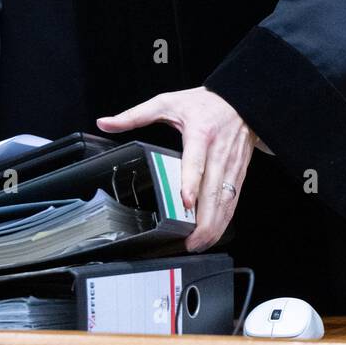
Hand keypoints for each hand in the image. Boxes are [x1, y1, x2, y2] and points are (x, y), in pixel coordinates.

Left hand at [96, 88, 261, 251]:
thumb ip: (135, 115)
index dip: (192, 182)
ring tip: (199, 244)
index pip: (196, 161)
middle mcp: (218, 152)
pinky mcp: (238, 174)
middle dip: (205, 220)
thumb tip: (105, 123)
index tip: (185, 202)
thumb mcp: (167, 102)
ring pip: (226, 200)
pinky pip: (233, 200)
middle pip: (214, 190)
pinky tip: (213, 234)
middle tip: (191, 241)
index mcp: (200, 133)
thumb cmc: (203, 102)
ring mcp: (231, 165)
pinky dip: (224, 220)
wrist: (240, 101)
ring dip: (215, 225)